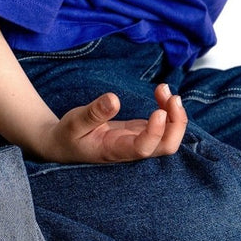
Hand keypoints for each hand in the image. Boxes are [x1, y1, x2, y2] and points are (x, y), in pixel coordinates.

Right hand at [36, 83, 186, 164]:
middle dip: (177, 123)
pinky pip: (163, 126)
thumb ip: (93, 113)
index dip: (156, 132)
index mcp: (114, 150)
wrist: (64, 146)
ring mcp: (138, 142)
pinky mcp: (140, 133)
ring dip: (175, 114)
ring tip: (164, 89)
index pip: (143, 148)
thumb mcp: (74, 122)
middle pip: (166, 146)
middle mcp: (130, 150)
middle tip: (171, 96)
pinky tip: (161, 93)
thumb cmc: (67, 136)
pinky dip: (168, 109)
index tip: (158, 111)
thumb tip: (114, 99)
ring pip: (169, 137)